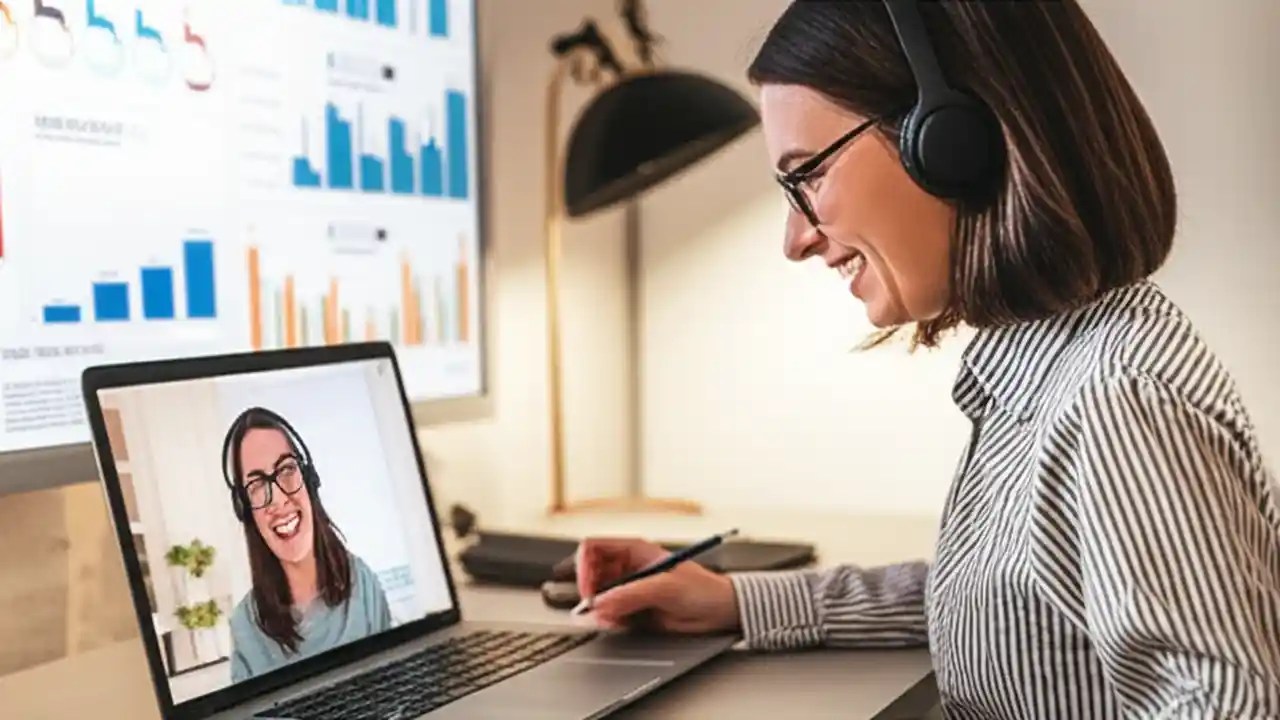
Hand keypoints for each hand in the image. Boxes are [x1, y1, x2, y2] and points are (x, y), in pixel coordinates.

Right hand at [574, 537, 740, 633]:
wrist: (722, 612)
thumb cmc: (703, 589)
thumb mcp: (666, 587)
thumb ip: (631, 594)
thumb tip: (601, 602)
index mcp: (635, 549)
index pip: (594, 548)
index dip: (583, 566)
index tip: (587, 589)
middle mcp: (629, 566)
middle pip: (591, 572)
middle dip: (589, 591)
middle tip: (594, 608)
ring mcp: (630, 587)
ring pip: (599, 594)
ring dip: (599, 608)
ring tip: (610, 619)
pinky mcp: (634, 608)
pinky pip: (610, 612)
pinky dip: (609, 619)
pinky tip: (619, 624)